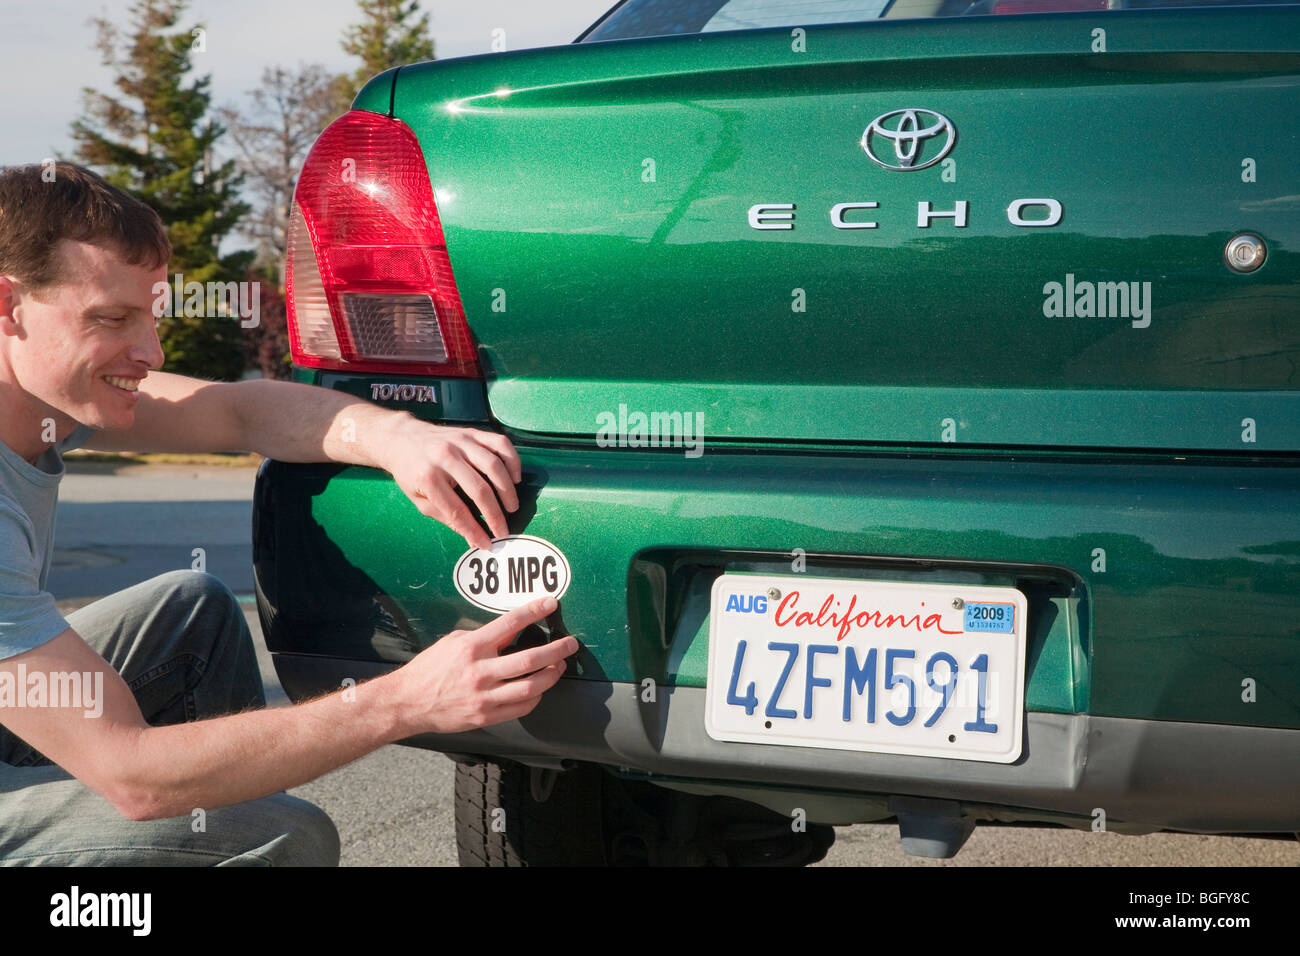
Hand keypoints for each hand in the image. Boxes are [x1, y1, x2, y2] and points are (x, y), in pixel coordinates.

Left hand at [385, 420, 522, 550]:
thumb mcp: (420, 500)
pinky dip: (512, 461)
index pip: (457, 510)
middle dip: (495, 514)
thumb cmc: (411, 472)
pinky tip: (514, 478)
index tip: (487, 544)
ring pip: (493, 465)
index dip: (474, 530)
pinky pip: (499, 444)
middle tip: (504, 530)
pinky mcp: (471, 432)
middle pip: (479, 489)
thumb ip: (447, 518)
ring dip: (507, 490)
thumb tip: (473, 538)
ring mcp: (460, 442)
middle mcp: (445, 457)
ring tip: (512, 506)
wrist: (401, 438)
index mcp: (428, 478)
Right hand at [395, 597, 577, 735]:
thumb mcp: (454, 642)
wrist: (408, 702)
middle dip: (556, 650)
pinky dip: (536, 697)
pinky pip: (521, 708)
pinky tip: (541, 688)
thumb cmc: (430, 668)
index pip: (510, 623)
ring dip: (551, 675)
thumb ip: (484, 636)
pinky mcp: (486, 716)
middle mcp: (480, 672)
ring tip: (560, 665)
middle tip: (570, 644)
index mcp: (471, 647)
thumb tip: (512, 630)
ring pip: (531, 687)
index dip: (534, 611)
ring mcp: (484, 696)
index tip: (550, 603)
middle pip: (530, 660)